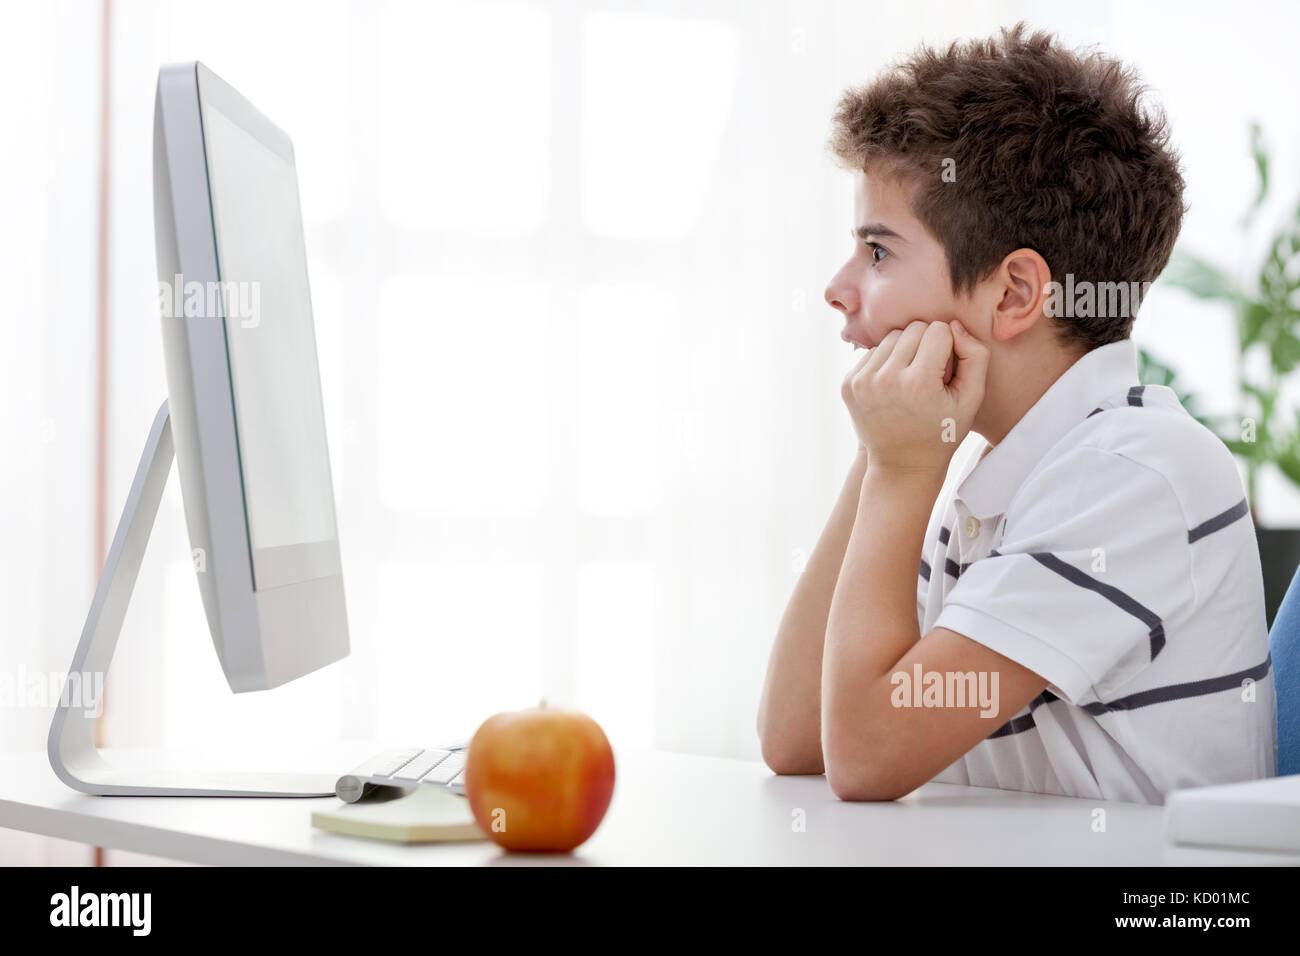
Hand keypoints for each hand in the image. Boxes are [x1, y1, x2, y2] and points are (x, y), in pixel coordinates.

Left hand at [841, 319, 988, 474]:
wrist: (902, 465)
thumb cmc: (943, 431)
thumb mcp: (972, 398)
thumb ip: (975, 356)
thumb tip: (953, 325)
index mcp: (918, 382)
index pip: (939, 330)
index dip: (949, 347)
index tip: (946, 373)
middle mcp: (885, 379)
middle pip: (913, 328)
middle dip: (926, 345)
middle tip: (929, 376)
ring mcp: (861, 381)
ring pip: (891, 337)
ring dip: (905, 351)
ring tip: (911, 381)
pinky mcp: (847, 384)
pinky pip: (873, 352)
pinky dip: (886, 362)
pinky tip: (893, 387)